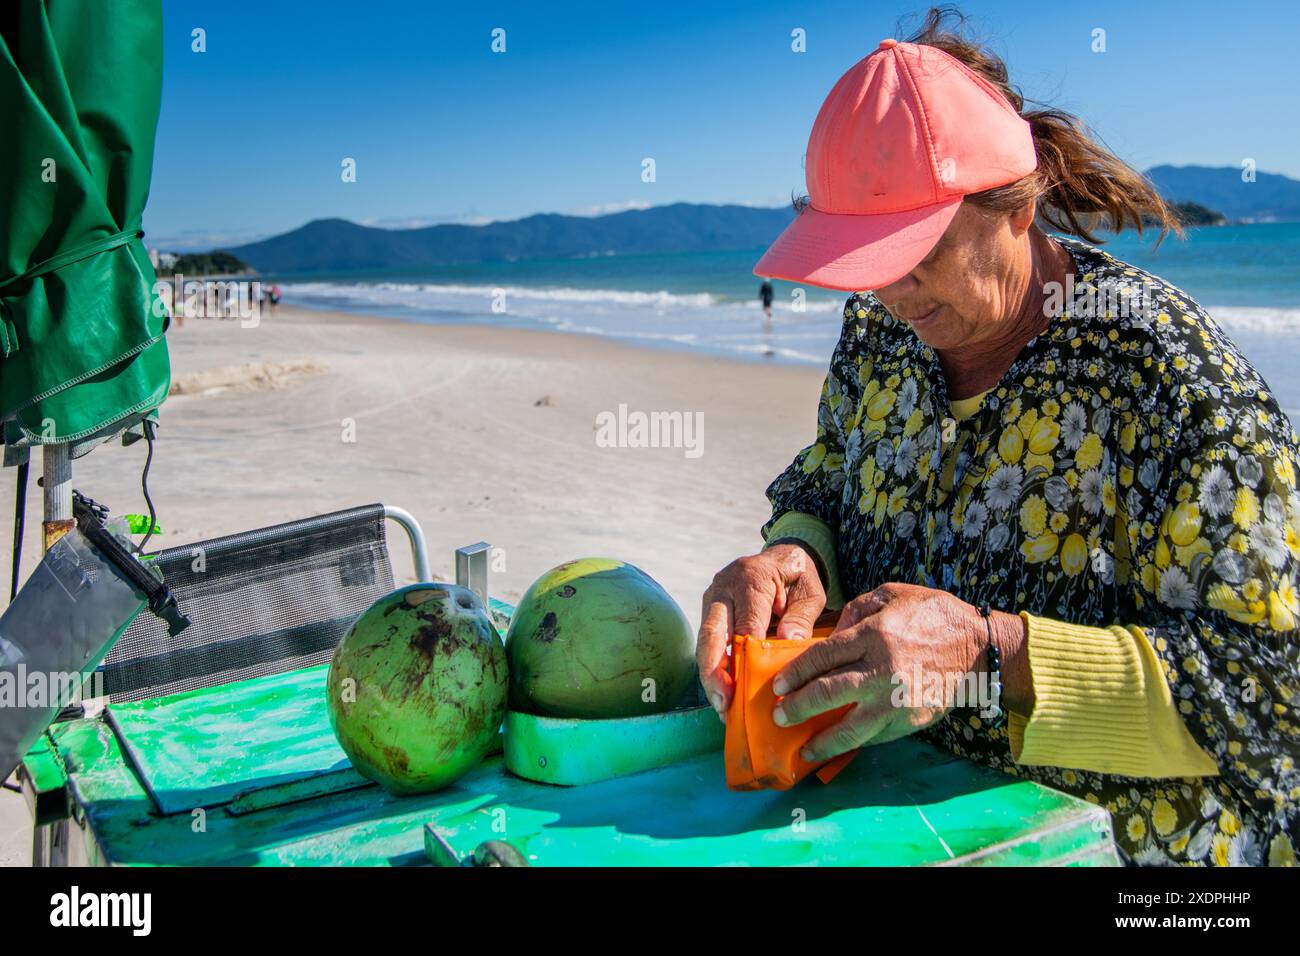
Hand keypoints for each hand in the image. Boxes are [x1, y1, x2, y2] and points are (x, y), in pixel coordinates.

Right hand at [697, 543, 825, 716]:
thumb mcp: (810, 592)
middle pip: (712, 632)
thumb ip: (801, 616)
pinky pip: (708, 643)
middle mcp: (724, 586)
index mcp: (752, 577)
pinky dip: (714, 669)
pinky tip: (723, 694)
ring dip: (711, 676)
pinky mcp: (709, 611)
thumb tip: (790, 640)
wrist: (780, 557)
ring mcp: (713, 599)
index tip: (749, 680)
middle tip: (724, 702)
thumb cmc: (797, 577)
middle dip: (715, 670)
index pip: (746, 620)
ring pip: (705, 641)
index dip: (745, 652)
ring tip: (723, 707)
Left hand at [770, 582, 1028, 761]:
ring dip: (822, 741)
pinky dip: (854, 745)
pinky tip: (839, 748)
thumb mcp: (894, 595)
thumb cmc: (935, 615)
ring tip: (804, 749)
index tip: (778, 685)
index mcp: (875, 635)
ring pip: (851, 727)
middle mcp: (882, 670)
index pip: (823, 657)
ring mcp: (897, 700)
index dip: (796, 673)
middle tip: (779, 715)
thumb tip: (831, 635)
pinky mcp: (912, 720)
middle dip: (798, 707)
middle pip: (828, 693)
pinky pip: (875, 736)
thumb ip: (857, 610)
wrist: (981, 648)